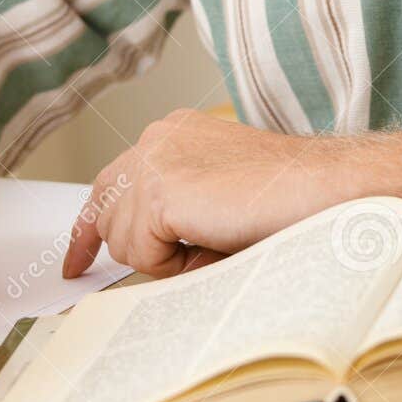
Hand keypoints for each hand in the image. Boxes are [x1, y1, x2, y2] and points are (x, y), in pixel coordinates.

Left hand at [62, 109, 366, 279]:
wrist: (324, 188)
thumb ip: (173, 215)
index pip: (111, 181)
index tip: (77, 260)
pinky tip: (211, 241)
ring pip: (120, 238)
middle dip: (133, 248)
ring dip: (163, 256)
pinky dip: (173, 263)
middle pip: (107, 212)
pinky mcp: (159, 189)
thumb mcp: (215, 201)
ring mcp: (154, 159)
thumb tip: (142, 257)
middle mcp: (156, 137)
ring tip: (214, 241)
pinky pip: (140, 252)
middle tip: (166, 267)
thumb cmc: (286, 198)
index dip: (90, 227)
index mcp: (173, 134)